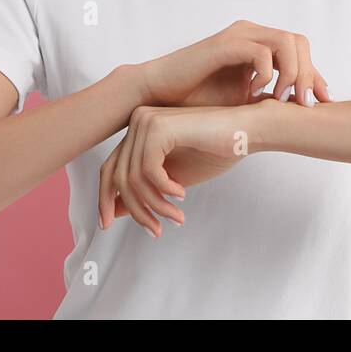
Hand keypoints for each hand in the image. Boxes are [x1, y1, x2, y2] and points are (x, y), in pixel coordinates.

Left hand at [97, 101, 276, 235]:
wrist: (246, 131)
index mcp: (138, 131)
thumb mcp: (172, 179)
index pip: (109, 169)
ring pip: (132, 177)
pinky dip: (164, 189)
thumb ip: (144, 190)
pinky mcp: (159, 127)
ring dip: (155, 205)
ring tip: (176, 216)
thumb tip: (114, 211)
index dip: (105, 199)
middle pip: (117, 176)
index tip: (107, 225)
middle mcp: (137, 121)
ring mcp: (146, 121)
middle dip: (136, 209)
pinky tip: (182, 193)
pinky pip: (148, 170)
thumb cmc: (214, 153)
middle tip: (155, 230)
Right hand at [135, 20, 332, 109]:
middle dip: (309, 73)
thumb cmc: (198, 99)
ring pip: (286, 42)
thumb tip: (301, 108)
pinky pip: (262, 51)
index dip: (316, 74)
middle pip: (299, 41)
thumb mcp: (244, 100)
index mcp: (257, 43)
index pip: (300, 49)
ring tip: (284, 99)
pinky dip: (268, 73)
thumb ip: (270, 96)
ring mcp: (238, 35)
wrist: (160, 94)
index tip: (324, 101)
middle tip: (304, 103)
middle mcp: (251, 33)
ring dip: (293, 73)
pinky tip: (258, 92)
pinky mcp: (225, 44)